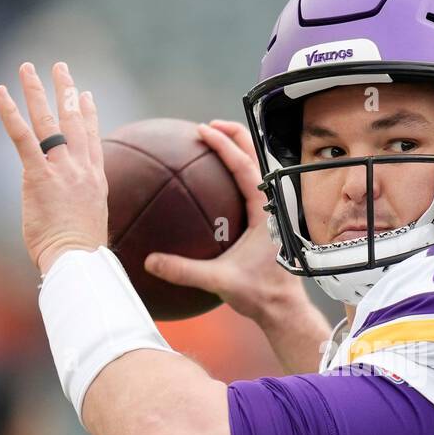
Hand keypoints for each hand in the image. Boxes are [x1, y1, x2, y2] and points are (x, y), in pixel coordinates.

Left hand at [0, 61, 107, 275]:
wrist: (79, 260)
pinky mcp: (39, 176)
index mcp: (95, 180)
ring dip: (37, 91)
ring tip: (27, 68)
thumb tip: (67, 211)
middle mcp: (81, 169)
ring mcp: (62, 170)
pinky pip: (23, 137)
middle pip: (74, 121)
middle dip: (66, 91)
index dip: (89, 114)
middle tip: (60, 68)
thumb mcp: (88, 224)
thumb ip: (79, 208)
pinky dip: (10, 113)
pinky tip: (1, 93)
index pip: (92, 139)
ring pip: (48, 122)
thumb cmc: (81, 254)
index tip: (85, 94)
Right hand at [142, 120, 308, 323]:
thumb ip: (184, 271)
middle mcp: (274, 206)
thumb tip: (150, 261)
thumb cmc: (260, 295)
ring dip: (238, 152)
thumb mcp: (220, 282)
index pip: (246, 167)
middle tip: (208, 125)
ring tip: (214, 142)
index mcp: (267, 212)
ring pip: (258, 170)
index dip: (225, 144)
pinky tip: (215, 181)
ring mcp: (274, 212)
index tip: (203, 129)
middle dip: (235, 135)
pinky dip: (236, 175)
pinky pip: (252, 189)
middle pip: (257, 158)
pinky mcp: (269, 222)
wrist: (283, 309)